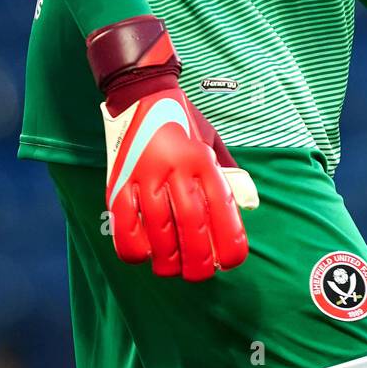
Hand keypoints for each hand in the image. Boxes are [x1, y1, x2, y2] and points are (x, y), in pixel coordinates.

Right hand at [87, 15, 257, 280]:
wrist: (141, 94)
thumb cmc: (184, 123)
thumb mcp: (213, 142)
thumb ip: (228, 175)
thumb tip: (247, 206)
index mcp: (202, 160)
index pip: (221, 211)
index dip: (229, 244)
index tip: (230, 261)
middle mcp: (175, 169)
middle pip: (191, 228)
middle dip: (199, 261)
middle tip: (201, 274)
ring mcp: (144, 177)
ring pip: (159, 233)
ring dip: (168, 261)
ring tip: (174, 269)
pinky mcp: (118, 183)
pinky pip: (124, 227)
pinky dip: (134, 249)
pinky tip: (145, 254)